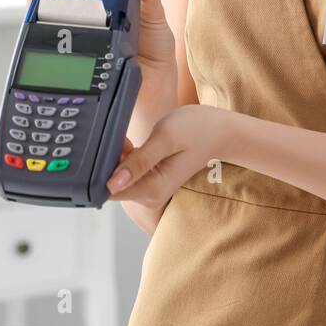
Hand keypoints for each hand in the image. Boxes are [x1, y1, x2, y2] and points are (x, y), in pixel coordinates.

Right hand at [28, 0, 178, 100]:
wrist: (154, 83)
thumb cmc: (157, 50)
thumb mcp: (156, 20)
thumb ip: (151, 0)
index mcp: (112, 6)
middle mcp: (94, 19)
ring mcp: (85, 36)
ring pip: (56, 15)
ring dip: (40, 0)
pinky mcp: (80, 54)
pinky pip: (56, 39)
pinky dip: (43, 26)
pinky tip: (35, 15)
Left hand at [104, 104, 233, 211]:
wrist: (220, 131)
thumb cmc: (197, 129)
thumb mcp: (166, 138)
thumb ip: (139, 161)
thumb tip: (112, 183)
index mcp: (153, 190)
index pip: (110, 190)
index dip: (105, 168)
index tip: (119, 147)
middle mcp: (150, 196)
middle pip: (112, 185)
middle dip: (112, 163)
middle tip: (129, 141)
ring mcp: (151, 190)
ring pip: (118, 179)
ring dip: (119, 160)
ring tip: (137, 143)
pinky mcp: (151, 182)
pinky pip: (127, 175)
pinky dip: (126, 160)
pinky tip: (139, 147)